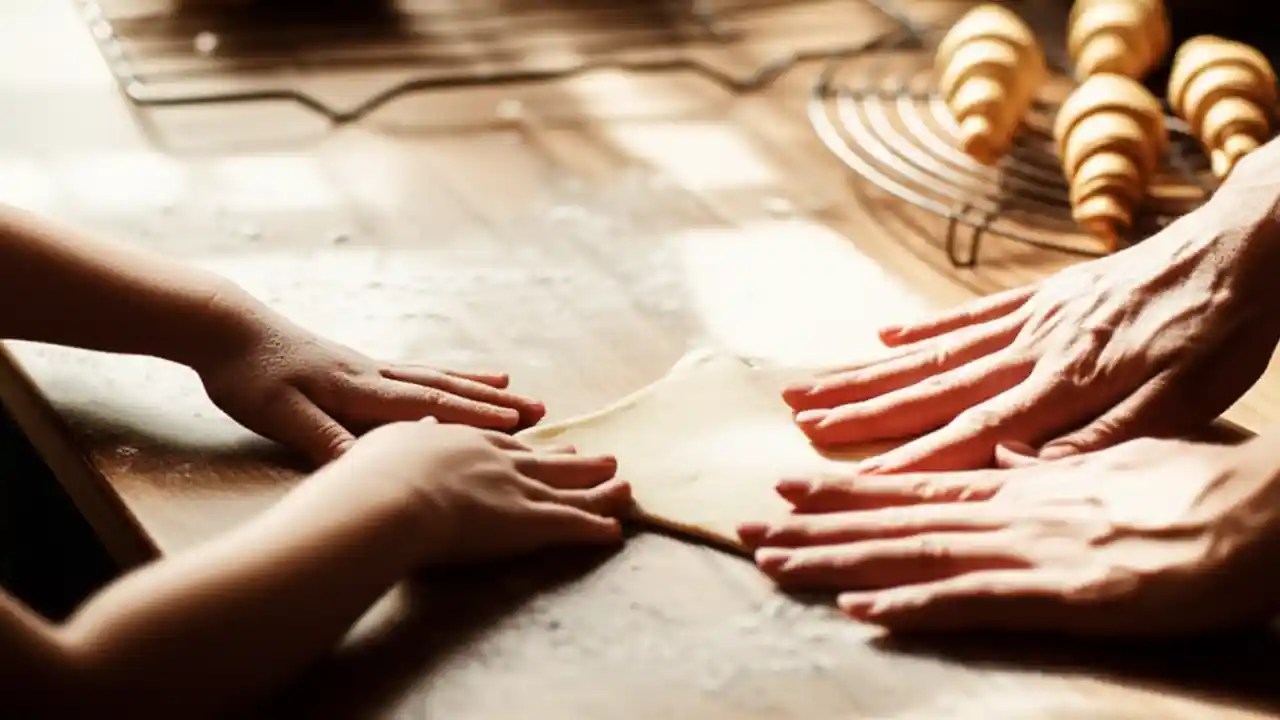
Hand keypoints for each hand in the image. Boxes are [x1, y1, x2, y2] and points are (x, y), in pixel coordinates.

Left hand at [195, 299, 545, 464]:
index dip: (473, 420)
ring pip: (435, 378)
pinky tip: (455, 378)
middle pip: (445, 389)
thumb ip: (323, 441)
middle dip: (493, 405)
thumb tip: (369, 468)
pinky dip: (444, 376)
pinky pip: (414, 372)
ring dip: (477, 389)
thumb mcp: (277, 415)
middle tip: (540, 411)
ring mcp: (368, 368)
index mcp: (359, 391)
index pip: (427, 407)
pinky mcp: (356, 367)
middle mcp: (374, 376)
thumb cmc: (247, 375)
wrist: (223, 327)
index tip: (518, 428)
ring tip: (516, 392)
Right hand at [336, 421, 629, 565]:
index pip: (505, 444)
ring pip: (569, 490)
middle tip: (603, 459)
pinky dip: (596, 528)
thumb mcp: (389, 445)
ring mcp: (516, 489)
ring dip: (600, 490)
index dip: (530, 447)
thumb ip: (411, 439)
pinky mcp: (528, 522)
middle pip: (546, 462)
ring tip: (626, 486)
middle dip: (576, 463)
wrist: (388, 497)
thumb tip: (422, 427)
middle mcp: (496, 461)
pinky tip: (616, 532)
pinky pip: (571, 526)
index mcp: (462, 442)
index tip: (547, 444)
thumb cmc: (373, 478)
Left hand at [737, 437, 1279, 634]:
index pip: (914, 489)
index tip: (790, 491)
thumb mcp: (1111, 467)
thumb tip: (1009, 459)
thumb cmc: (1200, 490)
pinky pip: (977, 602)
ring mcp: (1033, 552)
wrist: (1269, 508)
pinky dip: (915, 605)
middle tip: (747, 531)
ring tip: (776, 564)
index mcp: (1021, 486)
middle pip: (895, 520)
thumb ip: (1050, 468)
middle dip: (817, 527)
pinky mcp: (1068, 594)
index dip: (847, 492)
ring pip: (915, 554)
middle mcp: (1011, 512)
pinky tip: (864, 610)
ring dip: (840, 561)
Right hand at [783, 181, 1279, 471]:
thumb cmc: (1220, 331)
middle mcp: (1032, 350)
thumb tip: (1023, 469)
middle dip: (860, 412)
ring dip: (869, 375)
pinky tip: (883, 338)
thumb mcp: (1184, 401)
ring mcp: (1032, 318)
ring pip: (934, 354)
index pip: (970, 435)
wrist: (1248, 243)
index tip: (848, 481)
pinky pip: (971, 315)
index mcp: (1065, 385)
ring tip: (812, 387)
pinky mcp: (1045, 295)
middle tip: (798, 425)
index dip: (908, 462)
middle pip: (930, 389)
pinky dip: (923, 329)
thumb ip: (1101, 438)